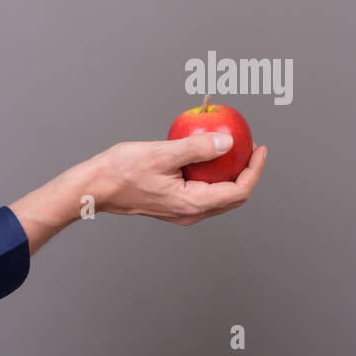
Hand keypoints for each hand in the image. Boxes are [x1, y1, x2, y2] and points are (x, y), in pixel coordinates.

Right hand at [92, 134, 267, 224]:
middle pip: (234, 197)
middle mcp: (191, 213)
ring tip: (236, 149)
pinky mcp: (175, 205)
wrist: (96, 186)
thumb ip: (197, 148)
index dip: (255, 170)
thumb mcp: (162, 153)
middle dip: (248, 172)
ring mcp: (182, 212)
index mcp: (192, 204)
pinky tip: (209, 154)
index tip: (260, 148)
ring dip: (232, 174)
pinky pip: (204, 192)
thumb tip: (228, 141)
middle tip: (252, 147)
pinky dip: (214, 175)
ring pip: (220, 196)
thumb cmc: (122, 170)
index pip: (239, 191)